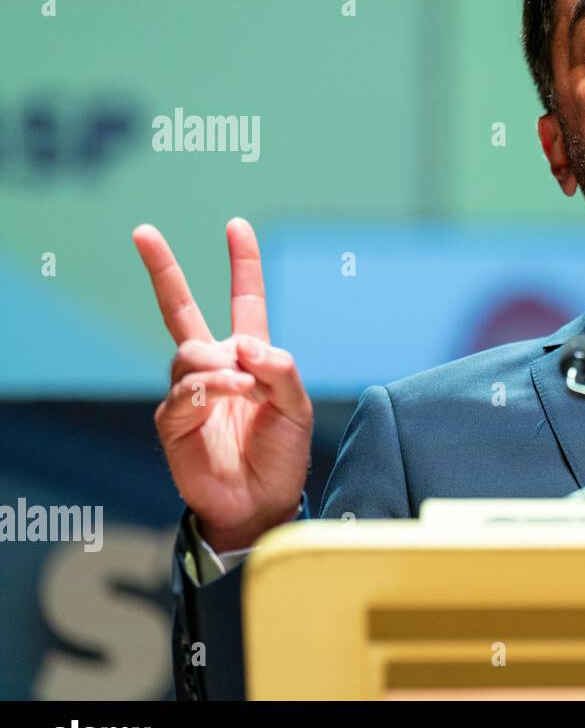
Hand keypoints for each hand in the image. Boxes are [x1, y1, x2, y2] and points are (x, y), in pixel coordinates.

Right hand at [133, 218, 311, 552]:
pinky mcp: (173, 421)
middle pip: (179, 310)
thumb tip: (245, 345)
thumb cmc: (282, 456)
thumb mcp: (298, 407)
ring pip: (189, 353)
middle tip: (143, 231)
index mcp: (249, 357)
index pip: (244, 301)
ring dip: (222, 366)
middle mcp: (215, 368)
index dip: (242, 264)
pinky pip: (186, 390)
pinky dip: (213, 387)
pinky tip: (234, 394)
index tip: (236, 226)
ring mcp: (190, 392)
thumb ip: (281, 368)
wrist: (262, 501)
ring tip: (246, 388)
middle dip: (162, 269)